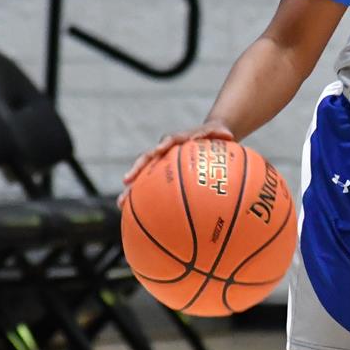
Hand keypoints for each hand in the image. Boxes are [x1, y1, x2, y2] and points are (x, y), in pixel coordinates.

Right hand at [120, 121, 235, 198]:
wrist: (206, 137)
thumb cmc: (214, 137)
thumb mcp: (219, 133)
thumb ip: (220, 133)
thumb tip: (228, 134)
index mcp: (177, 140)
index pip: (168, 141)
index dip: (163, 145)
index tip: (159, 151)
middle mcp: (164, 151)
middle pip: (146, 159)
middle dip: (136, 169)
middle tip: (126, 181)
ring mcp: (160, 163)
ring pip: (143, 176)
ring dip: (131, 189)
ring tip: (121, 205)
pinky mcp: (161, 174)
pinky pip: (150, 188)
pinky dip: (143, 200)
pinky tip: (135, 217)